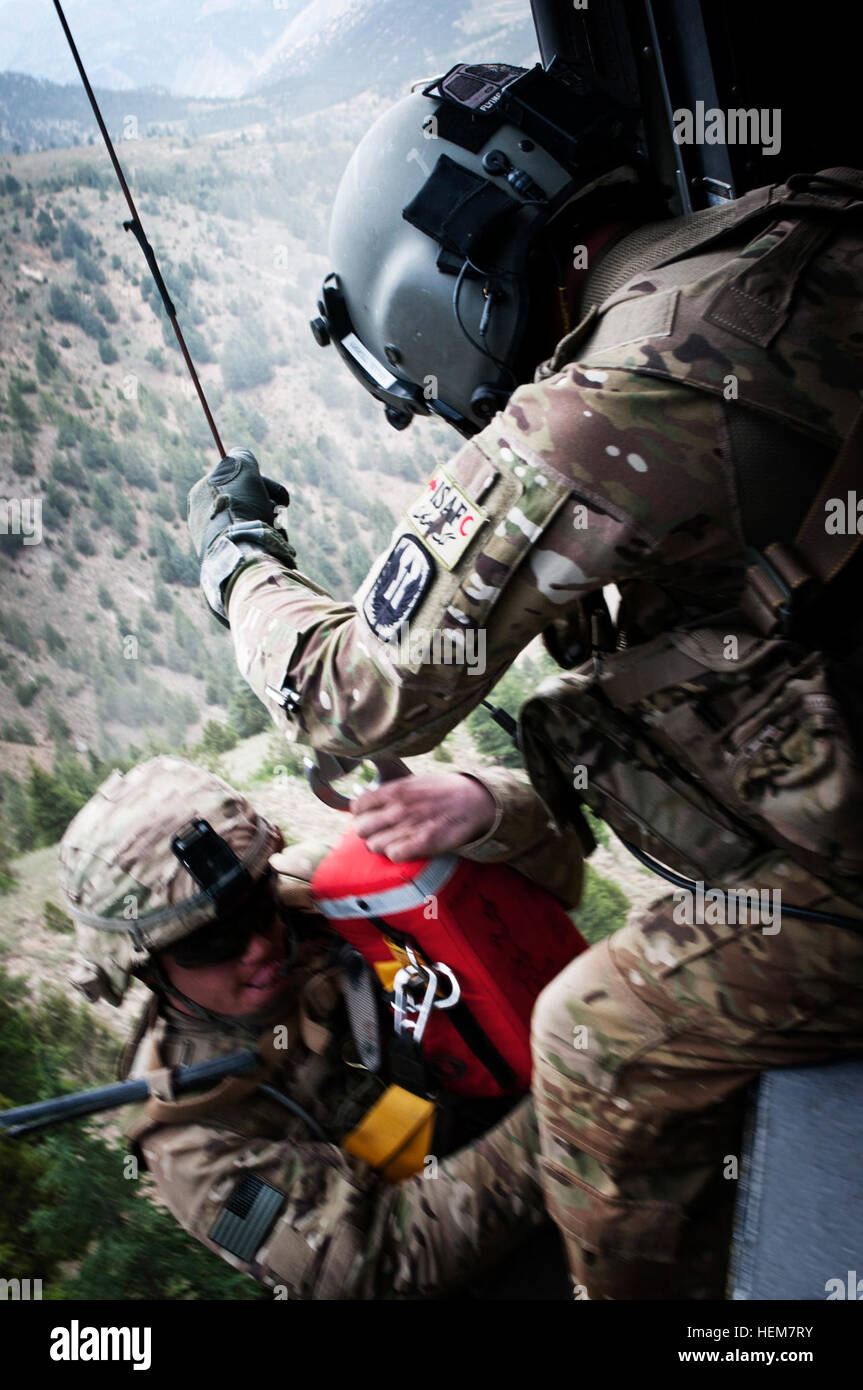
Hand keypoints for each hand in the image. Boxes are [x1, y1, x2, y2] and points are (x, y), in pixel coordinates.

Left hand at [186, 447, 294, 620]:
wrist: (239, 554)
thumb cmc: (240, 509)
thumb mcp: (243, 470)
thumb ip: (242, 456)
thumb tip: (240, 454)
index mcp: (201, 495)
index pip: (236, 481)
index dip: (262, 485)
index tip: (279, 496)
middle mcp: (203, 518)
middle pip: (247, 503)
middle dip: (269, 506)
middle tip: (279, 513)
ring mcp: (213, 542)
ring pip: (253, 525)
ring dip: (271, 525)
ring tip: (276, 533)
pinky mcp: (225, 561)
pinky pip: (252, 546)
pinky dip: (266, 543)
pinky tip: (270, 547)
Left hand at [350, 774, 496, 860]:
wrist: (474, 801)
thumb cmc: (443, 791)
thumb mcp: (413, 782)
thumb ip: (390, 792)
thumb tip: (366, 801)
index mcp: (395, 789)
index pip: (358, 806)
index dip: (362, 814)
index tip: (370, 817)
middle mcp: (399, 808)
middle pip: (362, 829)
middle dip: (369, 832)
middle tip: (381, 833)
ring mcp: (411, 826)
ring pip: (375, 845)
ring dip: (383, 846)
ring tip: (396, 841)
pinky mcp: (424, 843)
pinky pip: (394, 855)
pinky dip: (397, 854)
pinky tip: (406, 848)